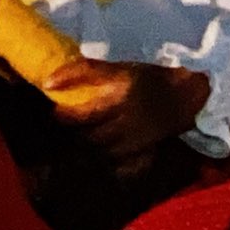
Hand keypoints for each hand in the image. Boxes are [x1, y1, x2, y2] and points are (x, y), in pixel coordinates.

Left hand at [42, 60, 210, 169]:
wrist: (184, 97)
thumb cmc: (146, 79)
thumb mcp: (117, 68)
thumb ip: (84, 71)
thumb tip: (46, 83)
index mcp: (120, 93)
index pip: (82, 111)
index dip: (62, 114)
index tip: (55, 109)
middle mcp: (126, 117)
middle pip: (88, 134)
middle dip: (73, 131)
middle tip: (67, 123)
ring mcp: (134, 138)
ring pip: (99, 149)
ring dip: (86, 143)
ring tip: (82, 134)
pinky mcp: (140, 152)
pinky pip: (114, 161)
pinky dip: (104, 156)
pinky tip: (101, 148)